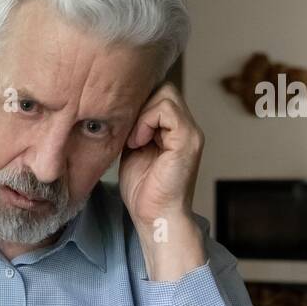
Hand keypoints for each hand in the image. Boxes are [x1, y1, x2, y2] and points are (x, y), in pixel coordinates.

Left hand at [119, 83, 205, 280]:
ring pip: (165, 93)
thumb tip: (117, 108)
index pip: (158, 92)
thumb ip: (132, 128)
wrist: (154, 217)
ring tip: (133, 140)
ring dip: (142, 114)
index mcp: (173, 129)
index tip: (121, 124)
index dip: (137, 101)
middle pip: (163, 88)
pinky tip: (137, 143)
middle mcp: (186, 127)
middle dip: (139, 104)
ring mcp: (190, 132)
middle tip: (127, 132)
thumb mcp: (131, 150)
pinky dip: (146, 121)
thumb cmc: (142, 190)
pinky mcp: (188, 140)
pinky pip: (166, 110)